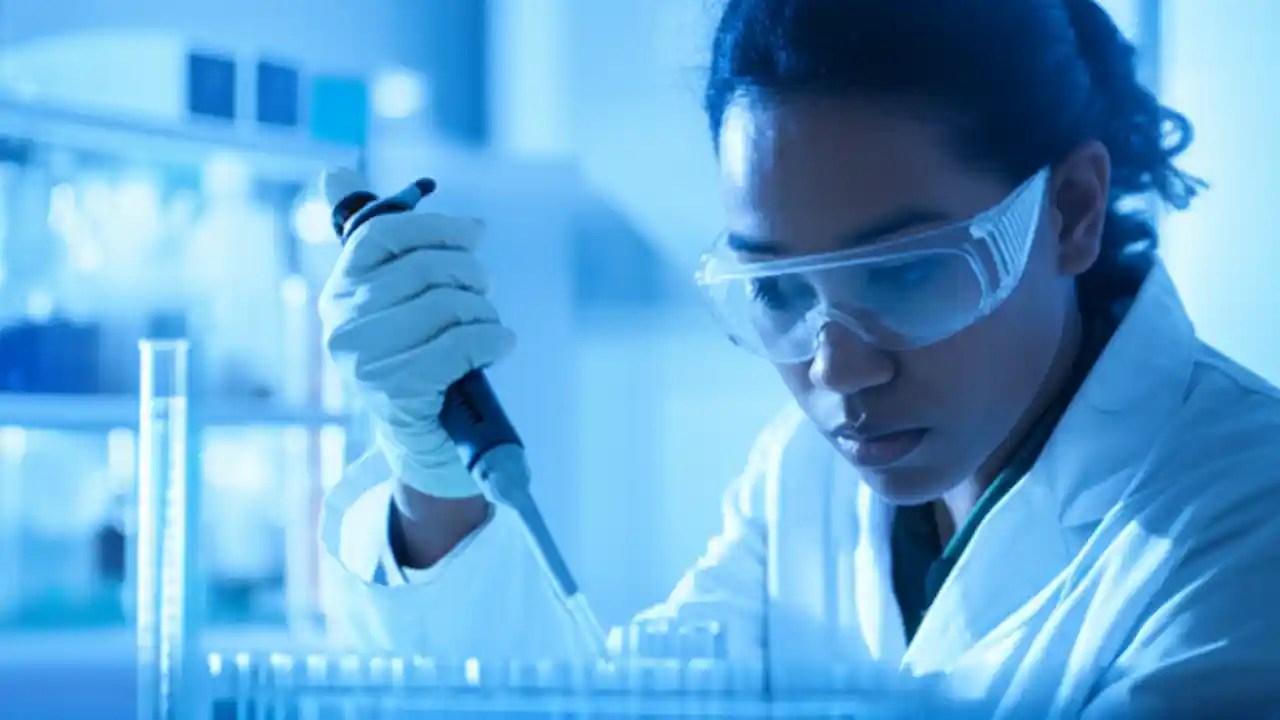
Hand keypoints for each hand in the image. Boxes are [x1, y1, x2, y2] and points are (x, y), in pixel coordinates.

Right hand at [318, 169, 515, 497]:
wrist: (427, 441)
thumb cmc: (418, 357)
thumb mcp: (395, 297)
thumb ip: (373, 236)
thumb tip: (333, 170)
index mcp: (340, 290)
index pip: (381, 234)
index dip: (436, 226)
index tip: (474, 234)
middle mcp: (342, 323)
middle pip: (426, 267)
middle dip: (472, 275)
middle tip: (483, 294)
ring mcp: (365, 360)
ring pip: (449, 305)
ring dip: (484, 314)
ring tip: (487, 329)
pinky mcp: (397, 391)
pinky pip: (462, 344)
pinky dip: (493, 340)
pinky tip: (498, 346)